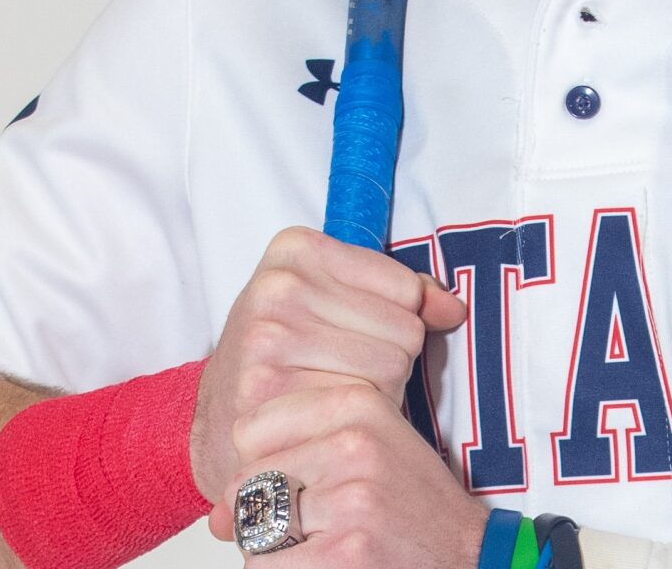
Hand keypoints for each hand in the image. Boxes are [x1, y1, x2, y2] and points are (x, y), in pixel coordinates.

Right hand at [189, 225, 465, 503]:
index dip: (396, 322)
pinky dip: (357, 421)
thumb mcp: (334, 299)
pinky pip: (361, 408)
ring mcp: (268, 338)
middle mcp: (278, 286)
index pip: (406, 288)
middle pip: (404, 331)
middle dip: (391, 360)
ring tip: (337, 393)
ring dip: (380, 393)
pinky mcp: (266, 394)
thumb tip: (454, 309)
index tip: (356, 335)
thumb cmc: (289, 354)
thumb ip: (403, 293)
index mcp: (296, 248)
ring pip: (391, 370)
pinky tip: (327, 421)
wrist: (217, 423)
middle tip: (346, 373)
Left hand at [210, 382, 488, 568]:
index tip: (289, 482)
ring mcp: (353, 496)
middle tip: (309, 526)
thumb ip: (289, 462)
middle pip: (246, 482)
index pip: (251, 428)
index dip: (259, 465)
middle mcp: (354, 440)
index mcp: (357, 400)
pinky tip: (326, 564)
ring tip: (319, 546)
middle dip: (261, 516)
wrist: (467, 553)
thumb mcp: (360, 451)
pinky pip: (267, 566)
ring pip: (253, 530)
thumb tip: (213, 519)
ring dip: (273, 552)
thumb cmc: (408, 501)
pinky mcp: (349, 551)